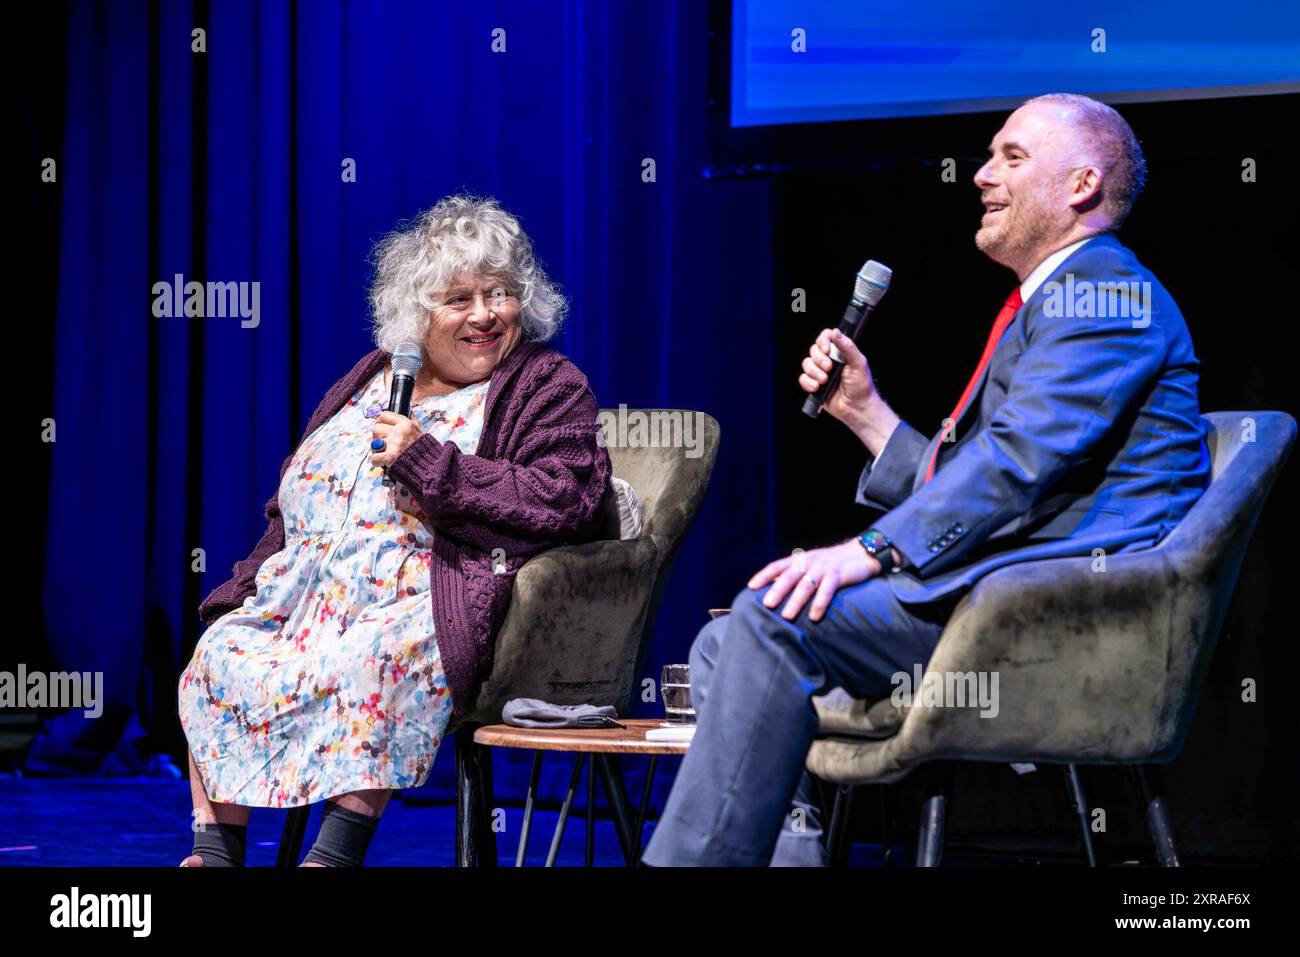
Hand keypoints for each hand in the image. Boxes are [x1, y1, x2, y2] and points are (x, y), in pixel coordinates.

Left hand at [369, 411, 422, 466]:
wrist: (428, 465)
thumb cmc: (424, 450)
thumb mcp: (420, 432)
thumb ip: (414, 425)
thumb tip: (412, 418)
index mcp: (406, 424)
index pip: (384, 415)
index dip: (381, 421)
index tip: (382, 426)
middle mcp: (399, 432)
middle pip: (376, 428)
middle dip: (378, 436)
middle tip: (383, 442)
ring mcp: (394, 444)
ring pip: (374, 442)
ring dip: (376, 448)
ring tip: (384, 452)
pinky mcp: (390, 457)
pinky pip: (374, 457)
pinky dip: (376, 461)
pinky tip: (382, 462)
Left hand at [747, 539, 880, 622]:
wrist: (861, 553)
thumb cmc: (831, 564)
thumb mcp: (810, 565)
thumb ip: (794, 575)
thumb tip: (771, 589)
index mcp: (800, 559)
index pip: (777, 565)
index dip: (764, 575)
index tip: (751, 587)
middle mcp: (809, 561)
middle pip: (790, 576)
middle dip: (778, 590)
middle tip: (767, 605)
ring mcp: (824, 568)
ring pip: (806, 584)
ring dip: (796, 600)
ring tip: (787, 616)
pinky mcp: (838, 575)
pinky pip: (827, 590)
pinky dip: (819, 603)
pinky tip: (814, 617)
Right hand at [799, 328, 878, 427]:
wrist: (857, 408)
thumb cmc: (862, 386)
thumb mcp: (859, 363)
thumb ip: (847, 346)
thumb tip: (835, 332)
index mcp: (840, 352)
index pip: (825, 338)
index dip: (822, 341)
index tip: (826, 349)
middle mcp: (829, 361)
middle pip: (813, 350)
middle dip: (819, 359)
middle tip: (829, 368)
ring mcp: (820, 373)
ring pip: (806, 364)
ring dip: (814, 372)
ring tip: (824, 381)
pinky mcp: (815, 385)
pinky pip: (803, 379)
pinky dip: (808, 383)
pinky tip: (817, 388)